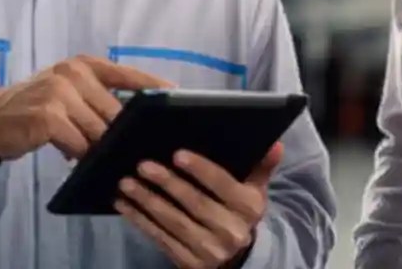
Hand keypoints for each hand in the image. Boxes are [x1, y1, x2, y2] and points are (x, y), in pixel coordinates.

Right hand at [0, 54, 172, 161]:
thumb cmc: (32, 109)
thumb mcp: (66, 93)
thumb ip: (96, 100)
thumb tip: (131, 123)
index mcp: (83, 65)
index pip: (127, 74)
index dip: (153, 87)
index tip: (177, 96)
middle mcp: (73, 73)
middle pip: (115, 112)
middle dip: (122, 133)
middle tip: (131, 149)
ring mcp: (60, 93)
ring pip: (99, 131)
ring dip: (98, 148)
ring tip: (94, 155)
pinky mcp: (48, 117)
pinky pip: (79, 145)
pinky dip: (78, 155)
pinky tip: (70, 158)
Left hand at [115, 142, 283, 268]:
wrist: (235, 259)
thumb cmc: (239, 213)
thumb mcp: (255, 191)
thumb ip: (262, 167)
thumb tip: (275, 144)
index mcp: (249, 208)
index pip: (223, 185)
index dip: (200, 170)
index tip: (177, 154)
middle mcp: (232, 231)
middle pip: (194, 203)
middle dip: (166, 183)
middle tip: (142, 165)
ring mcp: (209, 251)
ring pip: (173, 222)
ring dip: (147, 202)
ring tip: (126, 183)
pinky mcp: (189, 263)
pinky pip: (160, 238)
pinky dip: (140, 221)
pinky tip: (125, 205)